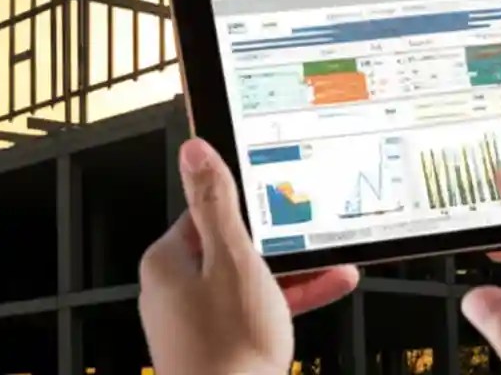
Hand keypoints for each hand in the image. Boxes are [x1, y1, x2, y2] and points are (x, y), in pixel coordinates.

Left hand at [138, 138, 356, 373]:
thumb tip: (195, 152)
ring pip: (250, 280)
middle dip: (279, 241)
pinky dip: (289, 298)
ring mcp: (196, 321)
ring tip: (332, 258)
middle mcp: (175, 289)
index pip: (206, 211)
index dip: (247, 205)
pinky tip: (327, 286)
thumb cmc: (227, 347)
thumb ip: (216, 203)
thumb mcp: (232, 259)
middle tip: (311, 229)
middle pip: (231, 247)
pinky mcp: (219, 345)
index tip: (278, 197)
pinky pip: (257, 309)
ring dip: (293, 270)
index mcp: (168, 262)